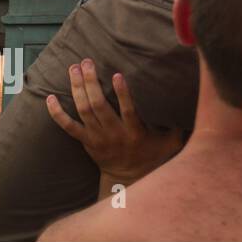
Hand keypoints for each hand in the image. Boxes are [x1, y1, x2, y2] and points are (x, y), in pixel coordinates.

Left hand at [46, 61, 183, 185]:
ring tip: (74, 69)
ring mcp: (97, 138)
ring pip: (83, 111)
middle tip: (86, 62)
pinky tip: (50, 98)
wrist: (128, 178)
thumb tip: (191, 99)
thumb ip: (179, 121)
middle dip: (91, 82)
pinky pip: (68, 127)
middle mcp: (113, 134)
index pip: (128, 110)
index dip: (122, 93)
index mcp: (135, 132)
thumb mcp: (172, 140)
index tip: (117, 75)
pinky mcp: (86, 141)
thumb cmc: (153, 154)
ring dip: (77, 89)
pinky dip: (57, 113)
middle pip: (98, 106)